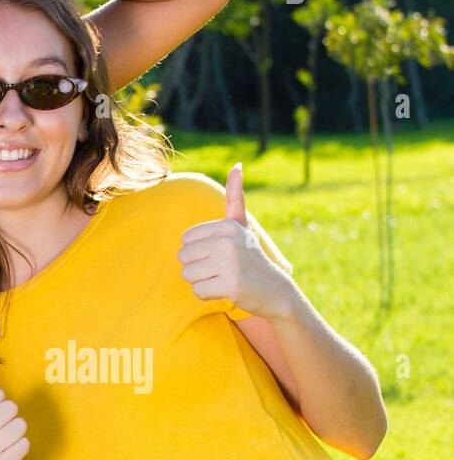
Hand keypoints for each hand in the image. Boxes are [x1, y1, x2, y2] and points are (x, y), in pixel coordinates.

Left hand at [177, 163, 292, 318]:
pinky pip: (198, 291)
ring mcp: (230, 263)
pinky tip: (227, 290)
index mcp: (226, 226)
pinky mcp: (231, 285)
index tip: (220, 254)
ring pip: (188, 275)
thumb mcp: (241, 225)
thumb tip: (236, 165)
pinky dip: (208, 294)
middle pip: (183, 257)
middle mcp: (228, 241)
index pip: (185, 241)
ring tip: (223, 278)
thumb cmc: (250, 255)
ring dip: (202, 281)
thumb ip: (234, 197)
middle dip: (198, 267)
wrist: (276, 290)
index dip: (198, 252)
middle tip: (222, 269)